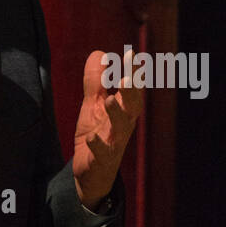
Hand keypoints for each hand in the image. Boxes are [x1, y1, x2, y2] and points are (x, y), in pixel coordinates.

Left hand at [72, 48, 142, 207]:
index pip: (130, 88)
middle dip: (131, 91)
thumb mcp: (93, 104)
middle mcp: (123, 125)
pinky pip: (102, 153)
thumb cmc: (98, 133)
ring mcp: (113, 144)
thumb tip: (101, 53)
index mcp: (123, 109)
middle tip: (128, 75)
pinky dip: (98, 145)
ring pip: (119, 129)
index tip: (132, 53)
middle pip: (131, 106)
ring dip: (116, 114)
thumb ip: (96, 80)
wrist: (92, 173)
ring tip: (109, 100)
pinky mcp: (101, 161)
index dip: (133, 71)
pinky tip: (92, 138)